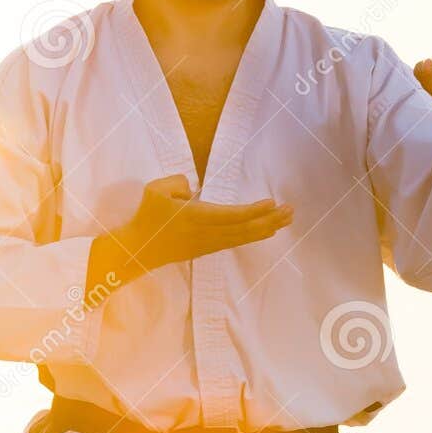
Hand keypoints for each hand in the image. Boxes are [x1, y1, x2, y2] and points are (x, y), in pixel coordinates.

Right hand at [87, 174, 293, 293]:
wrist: (140, 250)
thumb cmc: (147, 216)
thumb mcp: (155, 190)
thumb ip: (176, 182)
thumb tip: (193, 189)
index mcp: (194, 218)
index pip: (229, 215)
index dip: (252, 211)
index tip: (271, 203)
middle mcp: (206, 234)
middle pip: (243, 229)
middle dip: (269, 220)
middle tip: (291, 210)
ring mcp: (208, 243)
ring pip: (243, 237)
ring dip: (266, 227)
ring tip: (287, 219)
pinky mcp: (208, 248)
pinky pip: (237, 241)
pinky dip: (254, 235)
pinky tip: (268, 229)